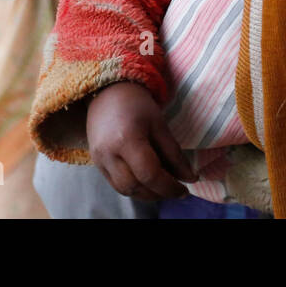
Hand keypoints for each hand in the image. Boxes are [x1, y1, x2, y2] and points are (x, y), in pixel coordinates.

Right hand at [86, 81, 194, 200]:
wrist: (108, 92)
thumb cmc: (138, 105)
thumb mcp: (160, 125)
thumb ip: (174, 154)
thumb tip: (189, 178)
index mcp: (127, 140)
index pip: (149, 174)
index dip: (169, 187)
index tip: (185, 190)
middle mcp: (108, 154)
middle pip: (135, 187)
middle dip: (159, 193)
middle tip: (177, 190)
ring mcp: (98, 160)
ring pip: (124, 190)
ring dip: (146, 194)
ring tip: (164, 187)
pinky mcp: (96, 163)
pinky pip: (116, 184)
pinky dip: (134, 188)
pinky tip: (148, 182)